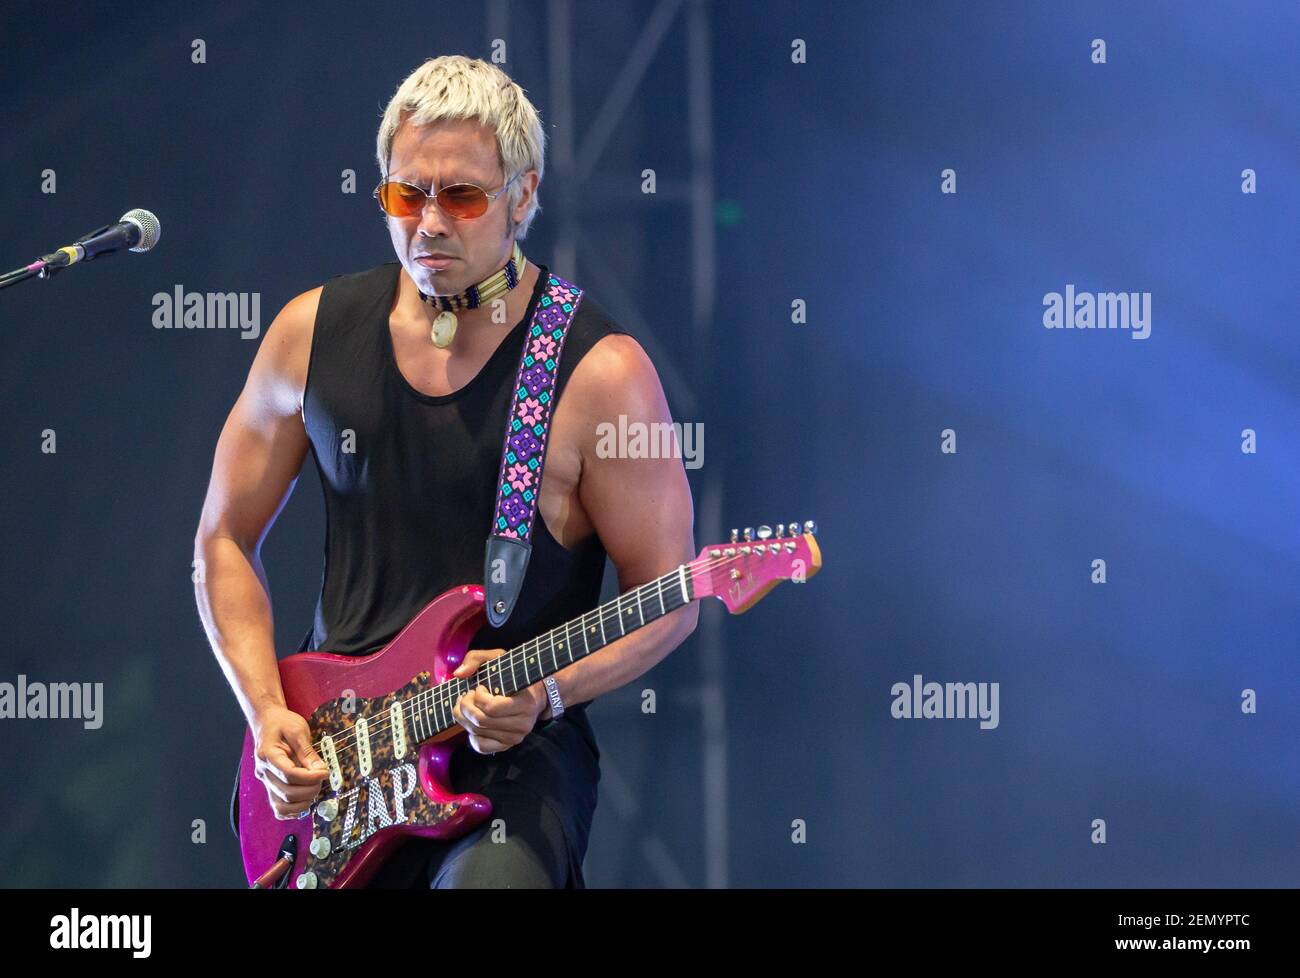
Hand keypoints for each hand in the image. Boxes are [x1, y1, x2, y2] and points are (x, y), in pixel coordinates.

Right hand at [251, 705, 329, 819]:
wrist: (267, 722)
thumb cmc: (282, 723)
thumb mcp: (297, 730)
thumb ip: (308, 751)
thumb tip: (320, 770)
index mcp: (268, 755)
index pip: (289, 774)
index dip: (310, 777)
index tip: (325, 772)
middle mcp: (263, 772)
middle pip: (286, 792)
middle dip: (310, 789)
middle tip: (322, 778)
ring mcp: (265, 781)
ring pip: (281, 805)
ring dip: (302, 803)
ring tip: (314, 789)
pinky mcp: (270, 787)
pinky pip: (278, 808)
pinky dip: (292, 810)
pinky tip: (305, 800)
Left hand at [451, 649, 547, 754]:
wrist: (535, 696)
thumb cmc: (514, 675)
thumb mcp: (498, 658)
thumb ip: (476, 659)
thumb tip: (458, 674)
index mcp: (525, 703)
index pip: (492, 707)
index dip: (477, 697)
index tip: (479, 688)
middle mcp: (522, 724)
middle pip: (481, 721)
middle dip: (465, 706)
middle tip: (466, 696)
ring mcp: (515, 737)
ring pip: (477, 732)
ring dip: (464, 717)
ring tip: (466, 705)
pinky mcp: (507, 745)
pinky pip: (481, 746)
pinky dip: (471, 735)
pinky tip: (473, 722)